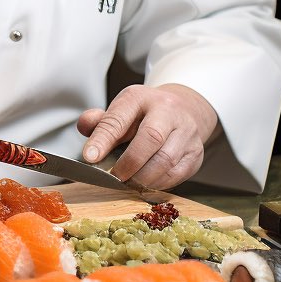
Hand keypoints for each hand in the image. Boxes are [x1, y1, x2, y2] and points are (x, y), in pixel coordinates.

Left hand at [77, 84, 217, 189]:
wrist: (182, 111)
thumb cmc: (145, 114)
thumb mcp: (121, 110)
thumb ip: (100, 121)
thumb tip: (84, 127)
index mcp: (140, 98)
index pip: (119, 118)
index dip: (102, 139)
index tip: (90, 157)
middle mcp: (168, 111)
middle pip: (151, 138)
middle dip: (129, 163)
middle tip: (115, 176)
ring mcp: (186, 132)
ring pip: (166, 160)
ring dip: (143, 177)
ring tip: (130, 181)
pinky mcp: (195, 153)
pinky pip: (177, 174)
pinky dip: (158, 183)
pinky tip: (146, 182)